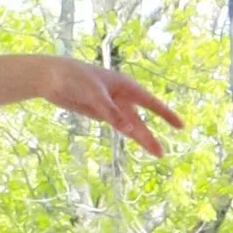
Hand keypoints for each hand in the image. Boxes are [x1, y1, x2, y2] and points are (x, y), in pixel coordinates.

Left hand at [37, 56, 184, 156]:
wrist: (51, 77)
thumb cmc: (75, 78)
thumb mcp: (95, 95)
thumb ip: (112, 113)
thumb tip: (131, 131)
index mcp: (125, 86)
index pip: (150, 103)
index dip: (165, 114)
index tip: (180, 126)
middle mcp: (121, 96)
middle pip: (140, 120)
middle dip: (150, 136)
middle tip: (161, 154)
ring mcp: (111, 105)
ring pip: (130, 125)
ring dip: (140, 138)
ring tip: (156, 153)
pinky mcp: (99, 112)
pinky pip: (117, 124)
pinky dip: (125, 132)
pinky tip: (135, 140)